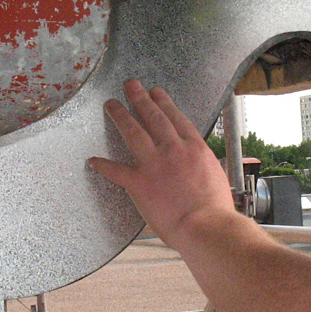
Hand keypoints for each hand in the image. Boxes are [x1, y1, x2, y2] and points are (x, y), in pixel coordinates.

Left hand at [88, 80, 236, 244]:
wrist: (205, 225)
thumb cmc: (215, 208)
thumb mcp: (217, 177)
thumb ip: (205, 167)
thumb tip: (204, 168)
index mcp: (194, 148)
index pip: (176, 118)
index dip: (163, 102)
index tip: (155, 92)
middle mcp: (173, 149)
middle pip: (153, 117)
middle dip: (139, 99)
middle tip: (130, 86)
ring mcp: (154, 164)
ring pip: (133, 133)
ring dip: (120, 116)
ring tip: (111, 105)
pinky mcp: (139, 182)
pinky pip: (115, 171)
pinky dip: (102, 165)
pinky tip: (93, 160)